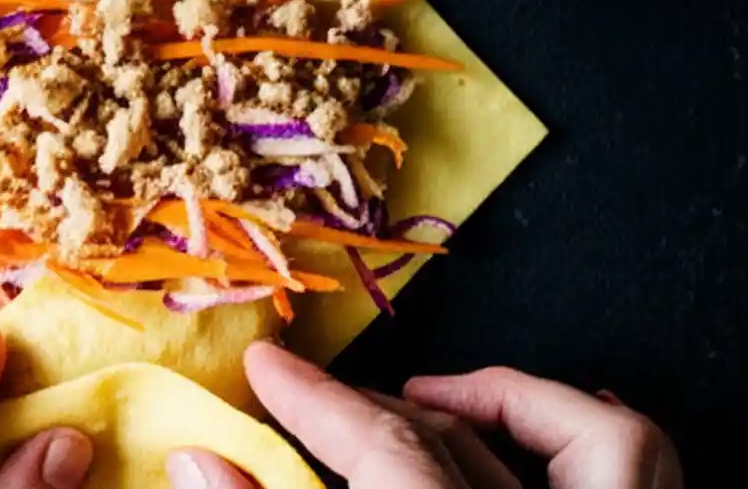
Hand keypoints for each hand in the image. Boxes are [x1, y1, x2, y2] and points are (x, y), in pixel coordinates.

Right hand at [167, 342, 682, 488]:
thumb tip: (197, 461)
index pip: (391, 458)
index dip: (317, 406)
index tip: (264, 370)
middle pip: (459, 446)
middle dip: (370, 413)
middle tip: (315, 407)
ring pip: (595, 440)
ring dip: (501, 397)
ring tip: (428, 395)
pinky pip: (641, 468)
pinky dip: (571, 429)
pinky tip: (517, 432)